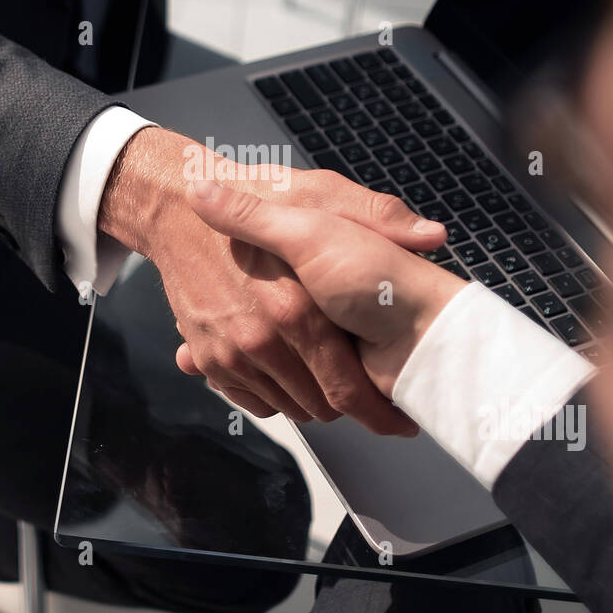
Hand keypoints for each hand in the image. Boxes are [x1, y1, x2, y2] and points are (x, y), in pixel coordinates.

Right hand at [98, 128, 449, 434]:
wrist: (178, 208)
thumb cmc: (256, 197)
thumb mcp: (323, 195)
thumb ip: (378, 217)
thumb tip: (433, 235)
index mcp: (298, 310)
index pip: (347, 391)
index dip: (378, 409)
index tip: (396, 417)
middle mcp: (262, 340)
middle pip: (319, 406)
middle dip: (345, 402)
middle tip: (361, 383)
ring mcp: (231, 353)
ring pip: (287, 407)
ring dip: (309, 398)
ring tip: (326, 373)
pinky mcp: (210, 358)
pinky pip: (252, 399)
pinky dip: (272, 393)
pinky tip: (287, 366)